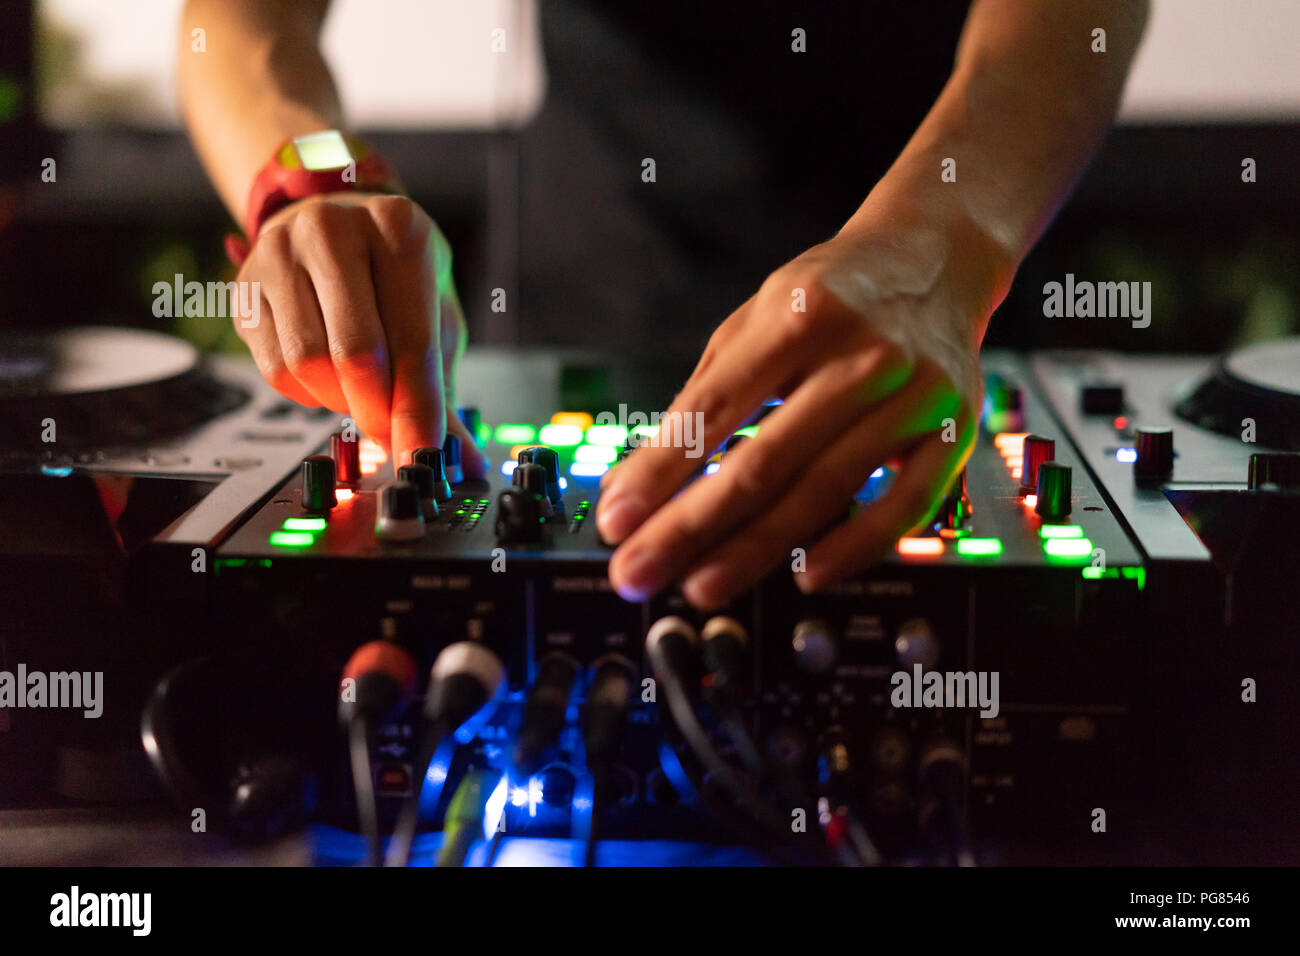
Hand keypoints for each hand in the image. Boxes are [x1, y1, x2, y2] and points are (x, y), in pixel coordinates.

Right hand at [233, 192, 487, 472]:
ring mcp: (280, 252)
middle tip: (389, 431)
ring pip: (307, 364)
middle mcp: (333, 229)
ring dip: (339, 400)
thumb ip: (442, 388)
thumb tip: (463, 459)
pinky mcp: (244, 284)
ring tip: (359, 388)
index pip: (412, 342)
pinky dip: (307, 391)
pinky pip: (274, 368)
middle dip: (377, 412)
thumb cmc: (393, 273)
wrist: (334, 220)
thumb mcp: (433, 314)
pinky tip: (326, 374)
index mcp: (397, 229)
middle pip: (355, 355)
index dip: (418, 412)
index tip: (422, 456)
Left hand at [596, 229, 985, 606]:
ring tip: (700, 586)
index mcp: (800, 315)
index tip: (615, 520)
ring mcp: (913, 396)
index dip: (658, 472)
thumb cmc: (833, 295)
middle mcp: (862, 355)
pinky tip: (804, 577)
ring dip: (754, 550)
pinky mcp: (952, 432)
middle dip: (689, 527)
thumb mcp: (758, 318)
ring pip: (823, 490)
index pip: (714, 409)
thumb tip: (636, 478)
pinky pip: (903, 506)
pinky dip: (853, 547)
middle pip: (763, 462)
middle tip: (638, 572)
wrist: (938, 256)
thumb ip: (703, 395)